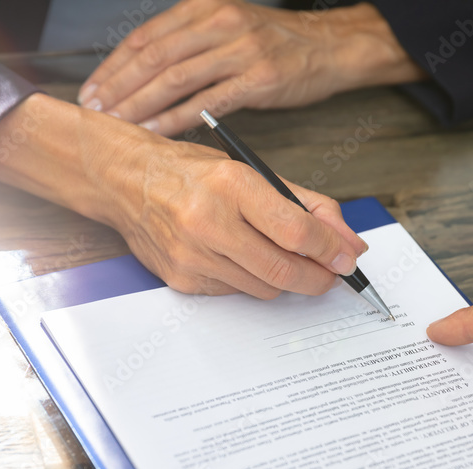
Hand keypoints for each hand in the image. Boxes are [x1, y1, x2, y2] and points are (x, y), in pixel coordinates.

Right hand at [0, 93, 365, 297]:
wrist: (125, 181)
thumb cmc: (190, 172)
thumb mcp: (251, 172)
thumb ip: (304, 204)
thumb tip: (346, 239)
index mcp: (230, 184)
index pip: (295, 230)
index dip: (330, 250)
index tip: (348, 258)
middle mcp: (208, 221)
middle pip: (282, 269)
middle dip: (318, 278)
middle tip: (332, 275)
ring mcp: (191, 255)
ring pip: (263, 287)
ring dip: (287, 281)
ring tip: (292, 263)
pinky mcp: (181, 279)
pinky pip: (235, 292)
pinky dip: (251, 281)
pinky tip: (244, 261)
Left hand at [78, 0, 423, 136]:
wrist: (329, 47)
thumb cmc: (274, 44)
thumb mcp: (227, 26)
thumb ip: (188, 42)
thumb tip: (142, 73)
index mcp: (203, 6)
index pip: (146, 37)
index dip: (113, 66)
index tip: (91, 91)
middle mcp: (219, 22)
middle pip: (154, 57)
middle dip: (118, 88)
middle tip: (94, 113)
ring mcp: (239, 50)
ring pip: (175, 79)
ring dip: (140, 105)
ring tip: (117, 125)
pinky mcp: (258, 80)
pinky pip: (207, 102)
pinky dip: (177, 118)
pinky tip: (156, 131)